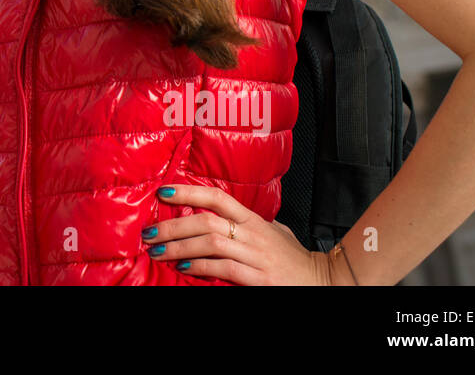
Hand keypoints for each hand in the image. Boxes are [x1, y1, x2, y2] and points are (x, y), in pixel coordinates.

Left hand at [142, 184, 333, 284]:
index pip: (217, 197)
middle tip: (149, 233)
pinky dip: (200, 267)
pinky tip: (184, 268)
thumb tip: (223, 213)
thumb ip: (250, 223)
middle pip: (206, 220)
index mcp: (254, 220)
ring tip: (159, 252)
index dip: (188, 191)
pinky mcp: (259, 279)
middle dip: (172, 226)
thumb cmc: (295, 260)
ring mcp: (256, 256)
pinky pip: (223, 269)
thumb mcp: (274, 232)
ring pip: (211, 243)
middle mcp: (253, 234)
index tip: (163, 192)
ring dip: (179, 247)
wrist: (325, 282)